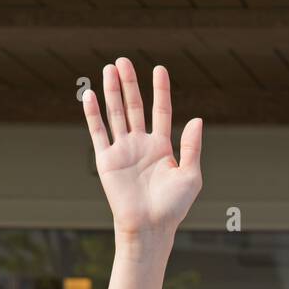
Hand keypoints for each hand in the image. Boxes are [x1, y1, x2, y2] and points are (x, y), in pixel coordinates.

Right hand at [82, 58, 202, 238]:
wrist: (150, 227)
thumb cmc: (173, 207)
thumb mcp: (191, 176)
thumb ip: (192, 147)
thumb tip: (197, 119)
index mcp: (162, 147)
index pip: (160, 111)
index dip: (160, 90)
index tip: (159, 69)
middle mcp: (141, 145)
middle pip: (134, 107)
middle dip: (130, 84)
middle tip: (124, 61)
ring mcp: (123, 151)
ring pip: (116, 114)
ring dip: (112, 91)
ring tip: (109, 69)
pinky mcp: (106, 160)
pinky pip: (98, 132)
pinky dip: (93, 114)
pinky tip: (90, 94)